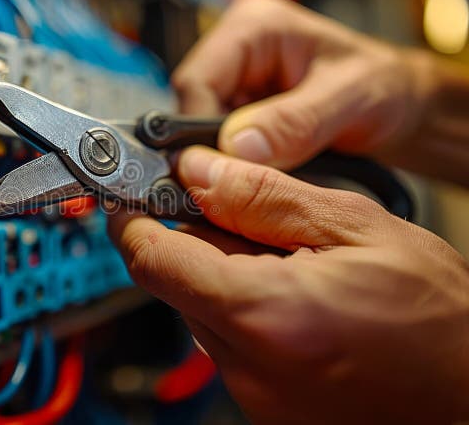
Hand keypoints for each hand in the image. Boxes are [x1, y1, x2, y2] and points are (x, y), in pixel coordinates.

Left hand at [108, 147, 468, 423]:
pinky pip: (229, 342)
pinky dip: (247, 309)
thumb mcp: (357, 229)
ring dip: (227, 274)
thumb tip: (200, 171)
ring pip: (202, 309)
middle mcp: (246, 364)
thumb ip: (265, 198)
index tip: (136, 195)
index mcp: (262, 312)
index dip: (134, 219)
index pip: (152, 259)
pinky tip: (300, 297)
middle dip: (200, 240)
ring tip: (295, 263)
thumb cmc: (441, 323)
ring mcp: (253, 393)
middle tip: (251, 216)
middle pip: (176, 282)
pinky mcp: (266, 406)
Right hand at [171, 0, 435, 170]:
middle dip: (214, 146)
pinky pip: (216, 141)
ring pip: (198, 128)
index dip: (199, 130)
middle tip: (246, 180)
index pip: (195, 80)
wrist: (398, 105)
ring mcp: (234, 80)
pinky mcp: (237, 107)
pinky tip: (260, 172)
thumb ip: (293, 123)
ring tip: (263, 175)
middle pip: (192, 106)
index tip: (221, 171)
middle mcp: (235, 48)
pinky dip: (235, 163)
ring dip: (226, 157)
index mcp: (254, 25)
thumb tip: (237, 148)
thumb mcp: (347, 101)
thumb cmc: (382, 87)